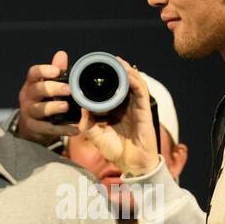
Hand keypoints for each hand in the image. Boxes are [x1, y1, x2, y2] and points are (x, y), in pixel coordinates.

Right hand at [16, 50, 74, 145]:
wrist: (31, 128)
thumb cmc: (42, 102)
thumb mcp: (46, 86)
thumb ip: (55, 72)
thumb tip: (61, 54)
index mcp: (31, 84)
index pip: (33, 74)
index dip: (44, 71)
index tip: (56, 71)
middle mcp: (28, 97)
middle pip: (37, 90)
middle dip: (53, 89)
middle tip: (68, 89)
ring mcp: (29, 113)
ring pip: (40, 109)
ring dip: (54, 107)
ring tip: (66, 106)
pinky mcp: (35, 128)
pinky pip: (48, 128)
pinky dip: (62, 129)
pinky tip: (74, 129)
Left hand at [76, 56, 158, 177]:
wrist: (132, 163)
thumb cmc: (116, 150)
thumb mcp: (95, 135)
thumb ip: (87, 122)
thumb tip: (80, 107)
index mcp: (115, 110)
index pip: (109, 90)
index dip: (103, 79)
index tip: (92, 70)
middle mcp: (126, 106)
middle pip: (122, 83)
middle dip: (115, 70)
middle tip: (105, 59)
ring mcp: (136, 107)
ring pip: (133, 82)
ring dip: (126, 70)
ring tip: (117, 61)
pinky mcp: (144, 109)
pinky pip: (141, 90)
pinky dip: (135, 79)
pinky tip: (127, 72)